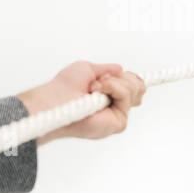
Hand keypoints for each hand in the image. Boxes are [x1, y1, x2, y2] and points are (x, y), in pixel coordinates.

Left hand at [17, 61, 146, 143]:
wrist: (54, 101)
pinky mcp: (118, 123)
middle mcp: (114, 109)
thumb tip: (120, 68)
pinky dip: (113, 87)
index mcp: (109, 98)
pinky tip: (97, 92)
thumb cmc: (64, 88)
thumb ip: (107, 70)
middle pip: (139, 88)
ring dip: (113, 82)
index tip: (122, 72)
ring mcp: (117, 117)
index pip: (134, 87)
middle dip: (122, 78)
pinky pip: (126, 97)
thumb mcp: (88, 70)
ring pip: (135, 90)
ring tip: (94, 88)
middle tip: (100, 81)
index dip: (131, 78)